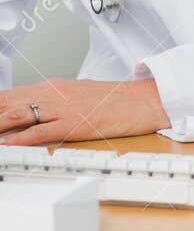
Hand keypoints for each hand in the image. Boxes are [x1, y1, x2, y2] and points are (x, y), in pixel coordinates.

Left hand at [0, 78, 169, 145]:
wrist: (142, 101)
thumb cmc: (114, 100)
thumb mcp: (78, 95)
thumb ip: (54, 102)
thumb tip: (34, 111)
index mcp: (53, 86)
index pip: (12, 93)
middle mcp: (54, 94)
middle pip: (9, 102)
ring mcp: (63, 108)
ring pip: (19, 114)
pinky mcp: (73, 124)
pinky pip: (40, 132)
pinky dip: (20, 138)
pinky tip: (7, 144)